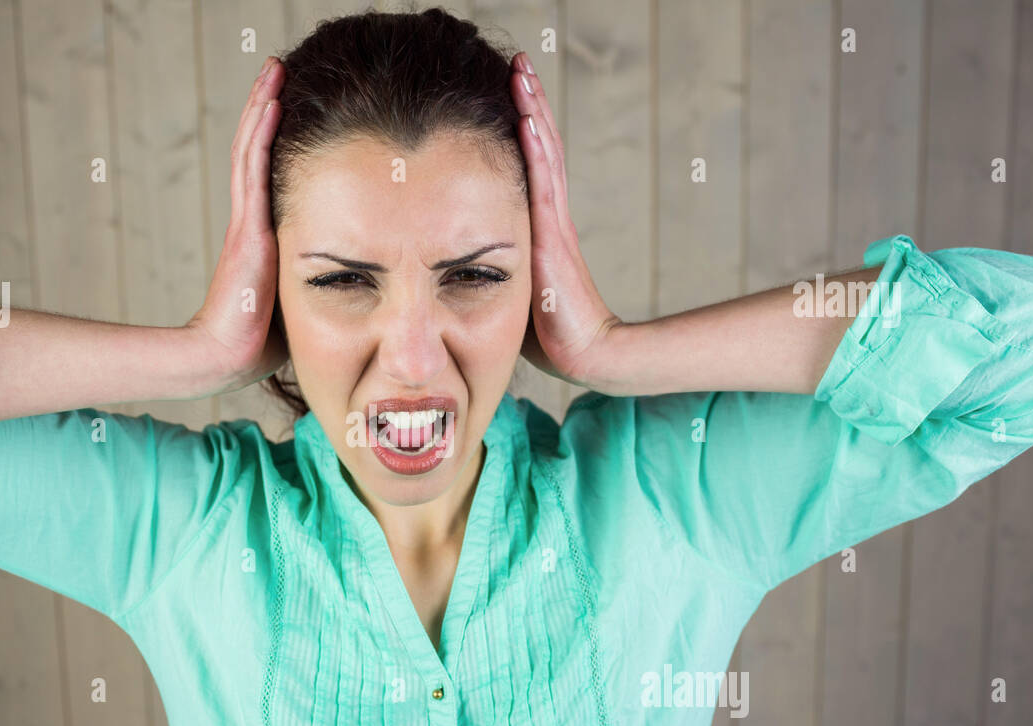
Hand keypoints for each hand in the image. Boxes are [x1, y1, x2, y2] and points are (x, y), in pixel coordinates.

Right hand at [187, 55, 289, 394]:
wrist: (229, 356)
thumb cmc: (263, 342)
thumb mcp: (303, 301)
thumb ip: (321, 282)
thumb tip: (358, 283)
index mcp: (266, 235)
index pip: (274, 173)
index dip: (280, 138)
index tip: (292, 107)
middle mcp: (254, 220)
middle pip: (259, 150)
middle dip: (269, 109)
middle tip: (280, 71)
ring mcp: (247, 220)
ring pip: (253, 149)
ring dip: (263, 106)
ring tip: (274, 70)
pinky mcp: (247, 226)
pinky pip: (254, 167)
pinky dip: (261, 131)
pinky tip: (271, 101)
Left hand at [510, 52, 620, 388]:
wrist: (582, 353)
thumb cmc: (546, 334)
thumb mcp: (505, 290)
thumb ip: (486, 270)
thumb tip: (450, 268)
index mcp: (535, 225)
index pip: (526, 163)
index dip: (519, 126)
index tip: (506, 92)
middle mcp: (547, 215)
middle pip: (539, 146)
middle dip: (527, 103)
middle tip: (517, 65)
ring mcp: (553, 222)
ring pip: (543, 153)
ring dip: (532, 111)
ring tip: (522, 73)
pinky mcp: (553, 235)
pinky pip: (543, 181)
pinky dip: (536, 146)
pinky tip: (528, 117)